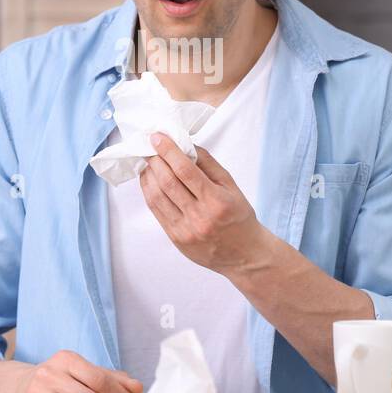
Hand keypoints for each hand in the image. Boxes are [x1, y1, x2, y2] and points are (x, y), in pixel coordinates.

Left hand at [139, 132, 274, 275]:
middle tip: (149, 147)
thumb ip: (208, 164)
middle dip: (155, 161)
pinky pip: (156, 212)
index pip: (185, 170)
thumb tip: (186, 145)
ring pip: (157, 197)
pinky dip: (149, 193)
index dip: (168, 151)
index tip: (158, 137)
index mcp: (216, 200)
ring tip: (147, 163)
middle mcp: (199, 216)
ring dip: (148, 176)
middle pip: (168, 182)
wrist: (244, 255)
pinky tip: (149, 182)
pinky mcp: (176, 239)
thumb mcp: (231, 187)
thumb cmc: (239, 217)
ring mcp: (185, 230)